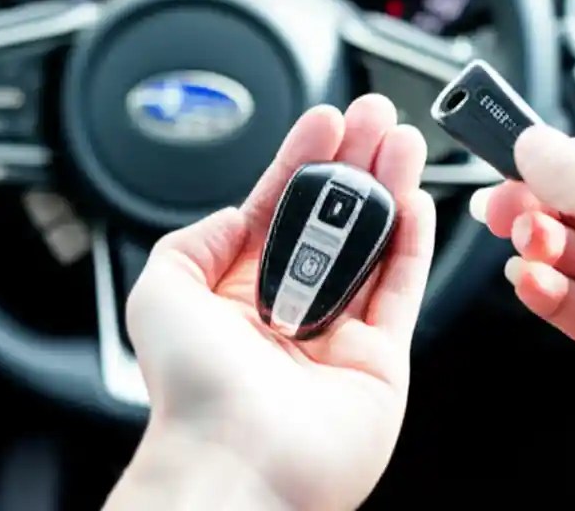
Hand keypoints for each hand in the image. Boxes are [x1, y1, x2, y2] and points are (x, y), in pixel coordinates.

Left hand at [108, 95, 434, 510]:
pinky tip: (414, 199)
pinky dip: (413, 244)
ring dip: (387, 189)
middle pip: (330, 220)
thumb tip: (235, 215)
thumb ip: (196, 239)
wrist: (236, 458)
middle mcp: (288, 312)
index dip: (301, 161)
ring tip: (402, 140)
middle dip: (353, 163)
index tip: (324, 122)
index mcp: (236, 295)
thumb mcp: (160, 288)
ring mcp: (336, 335)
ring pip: (370, 247)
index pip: (277, 210)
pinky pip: (401, 290)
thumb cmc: (191, 388)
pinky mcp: (380, 360)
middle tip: (375, 117)